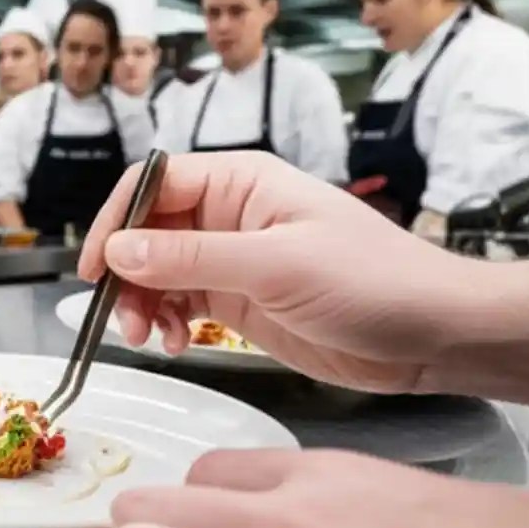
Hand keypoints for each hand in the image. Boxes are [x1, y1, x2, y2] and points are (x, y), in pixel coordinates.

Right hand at [80, 151, 491, 393]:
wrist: (433, 333)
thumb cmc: (374, 281)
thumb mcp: (277, 266)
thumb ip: (192, 258)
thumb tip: (120, 250)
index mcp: (241, 183)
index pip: (152, 185)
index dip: (114, 222)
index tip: (95, 268)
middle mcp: (229, 215)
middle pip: (146, 231)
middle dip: (127, 274)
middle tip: (125, 320)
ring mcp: (232, 259)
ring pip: (157, 271)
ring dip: (142, 304)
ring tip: (152, 339)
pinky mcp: (240, 300)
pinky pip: (181, 304)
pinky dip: (168, 324)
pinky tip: (178, 344)